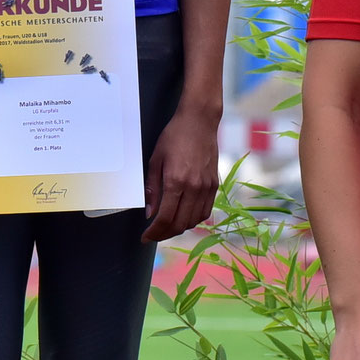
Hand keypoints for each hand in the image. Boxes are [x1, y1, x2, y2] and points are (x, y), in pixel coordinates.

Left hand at [141, 103, 218, 242]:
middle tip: (153, 235)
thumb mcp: (155, 160)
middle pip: (180, 224)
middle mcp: (194, 187)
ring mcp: (206, 187)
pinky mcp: (214, 185)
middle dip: (164, 234)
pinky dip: (194, 220)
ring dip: (179, 228)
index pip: (165, 218)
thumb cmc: (174, 137)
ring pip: (194, 221)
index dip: (154, 232)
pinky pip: (205, 211)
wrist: (199, 122)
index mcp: (176, 181)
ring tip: (166, 227)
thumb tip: (149, 213)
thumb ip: (152, 188)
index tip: (145, 237)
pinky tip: (183, 217)